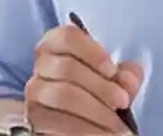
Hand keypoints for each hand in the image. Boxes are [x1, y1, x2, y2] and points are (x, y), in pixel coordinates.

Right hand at [23, 23, 143, 134]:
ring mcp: (34, 94)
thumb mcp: (114, 83)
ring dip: (96, 110)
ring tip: (118, 125)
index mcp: (57, 47)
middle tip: (123, 101)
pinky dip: (86, 129)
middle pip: (67, 68)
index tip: (112, 70)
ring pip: (62, 95)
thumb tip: (127, 80)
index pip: (67, 37)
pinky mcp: (34, 121)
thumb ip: (124, 77)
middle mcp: (41, 67)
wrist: (84, 123)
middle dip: (101, 86)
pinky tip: (105, 134)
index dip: (91, 52)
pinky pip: (58, 123)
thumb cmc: (98, 95)